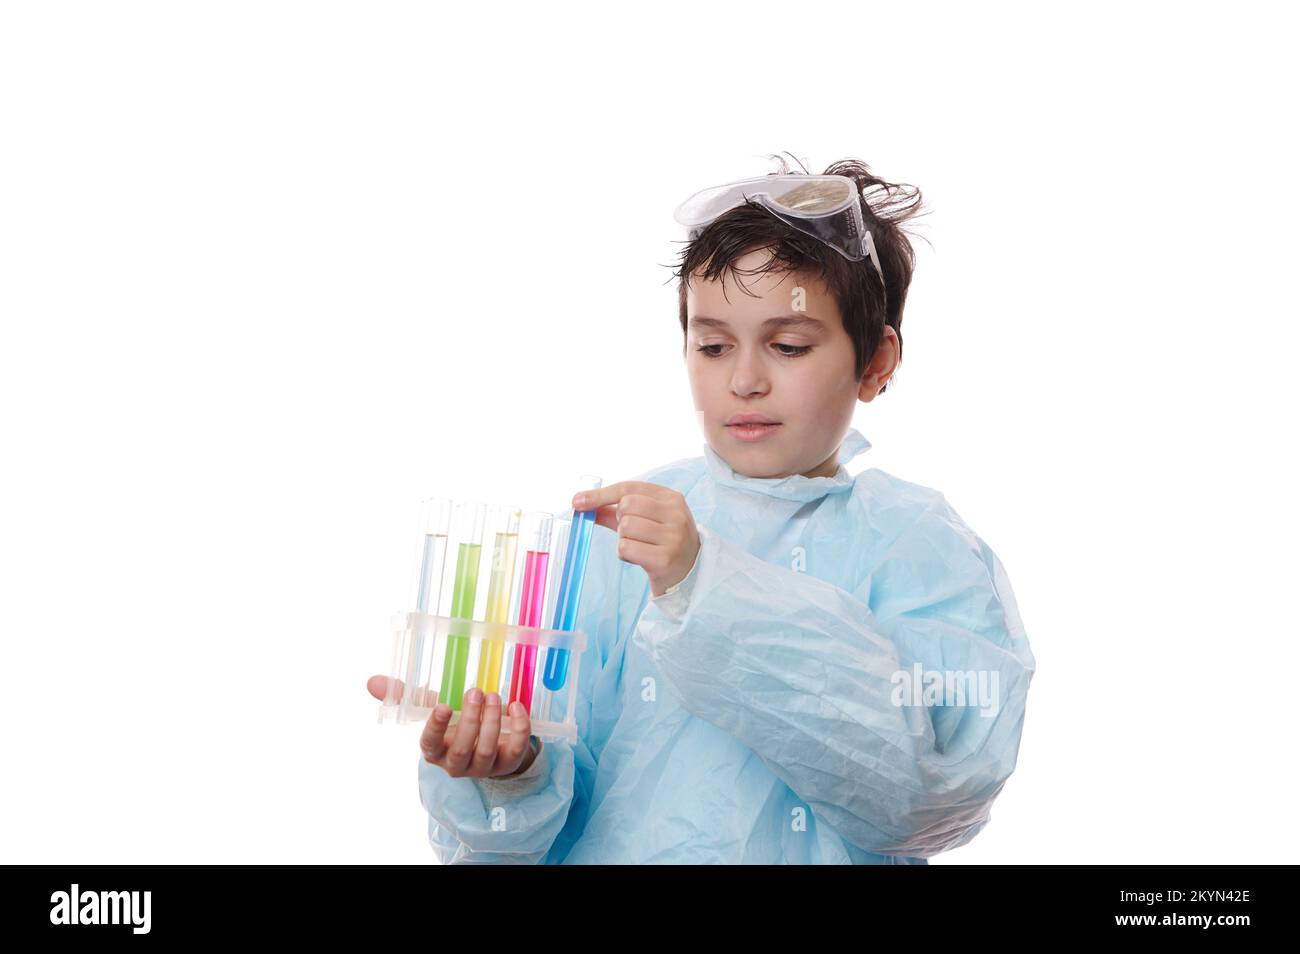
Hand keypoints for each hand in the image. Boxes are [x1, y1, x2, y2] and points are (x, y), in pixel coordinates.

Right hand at [365, 676, 537, 778]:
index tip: (442, 706)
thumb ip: (406, 696)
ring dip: (492, 721)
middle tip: (475, 692)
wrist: (489, 743)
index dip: (435, 727)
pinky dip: (520, 728)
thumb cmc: (454, 724)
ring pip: (486, 750)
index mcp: (435, 750)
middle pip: (462, 748)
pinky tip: (516, 706)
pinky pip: (516, 750)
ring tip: (493, 696)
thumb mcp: (433, 708)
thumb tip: (372, 681)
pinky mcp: (508, 763)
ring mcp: (483, 767)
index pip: (430, 744)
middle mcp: (457, 763)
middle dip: (469, 720)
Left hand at [573, 481, 699, 597]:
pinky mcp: (664, 559)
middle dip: (620, 520)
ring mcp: (673, 537)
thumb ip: (615, 510)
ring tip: (639, 546)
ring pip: (625, 527)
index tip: (577, 502)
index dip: (600, 494)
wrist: (690, 572)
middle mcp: (676, 514)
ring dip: (623, 539)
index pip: (628, 488)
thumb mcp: (646, 519)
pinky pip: (626, 548)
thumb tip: (582, 503)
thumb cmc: (662, 541)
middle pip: (626, 506)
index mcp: (671, 498)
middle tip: (633, 533)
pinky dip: (625, 554)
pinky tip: (639, 558)